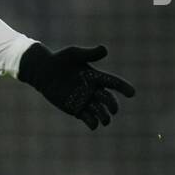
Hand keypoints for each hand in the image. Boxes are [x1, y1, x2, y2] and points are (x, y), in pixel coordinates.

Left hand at [17, 43, 134, 128]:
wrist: (42, 72)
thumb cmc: (59, 60)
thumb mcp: (74, 54)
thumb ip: (89, 53)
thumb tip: (105, 49)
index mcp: (96, 77)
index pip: (114, 82)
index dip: (124, 88)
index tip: (132, 93)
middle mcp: (93, 90)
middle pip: (108, 100)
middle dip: (112, 105)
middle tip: (113, 110)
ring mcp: (84, 100)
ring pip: (100, 111)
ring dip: (104, 117)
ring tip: (104, 120)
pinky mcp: (75, 109)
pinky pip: (87, 118)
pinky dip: (92, 123)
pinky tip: (93, 124)